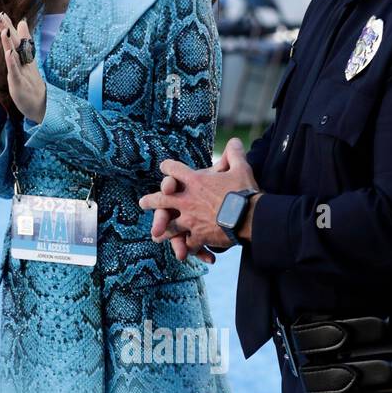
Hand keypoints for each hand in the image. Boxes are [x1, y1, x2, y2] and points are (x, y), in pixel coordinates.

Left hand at [0, 11, 46, 122]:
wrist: (41, 107)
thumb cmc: (32, 86)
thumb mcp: (27, 65)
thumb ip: (24, 45)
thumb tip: (22, 25)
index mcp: (24, 59)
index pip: (17, 41)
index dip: (10, 28)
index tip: (2, 14)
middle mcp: (24, 64)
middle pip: (17, 44)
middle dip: (9, 30)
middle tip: (2, 16)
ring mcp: (23, 74)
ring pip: (16, 56)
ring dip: (11, 43)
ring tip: (5, 30)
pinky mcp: (20, 85)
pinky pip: (16, 72)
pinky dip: (13, 63)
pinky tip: (9, 53)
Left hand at [139, 138, 258, 252]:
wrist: (249, 217)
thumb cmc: (244, 191)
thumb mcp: (241, 168)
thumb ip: (234, 154)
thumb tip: (235, 140)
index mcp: (195, 182)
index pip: (174, 170)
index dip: (168, 168)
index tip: (164, 167)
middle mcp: (187, 201)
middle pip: (161, 200)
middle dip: (151, 201)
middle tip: (142, 203)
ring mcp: (190, 221)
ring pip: (168, 226)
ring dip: (161, 229)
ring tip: (155, 234)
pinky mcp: (198, 237)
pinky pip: (188, 243)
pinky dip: (187, 247)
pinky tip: (183, 252)